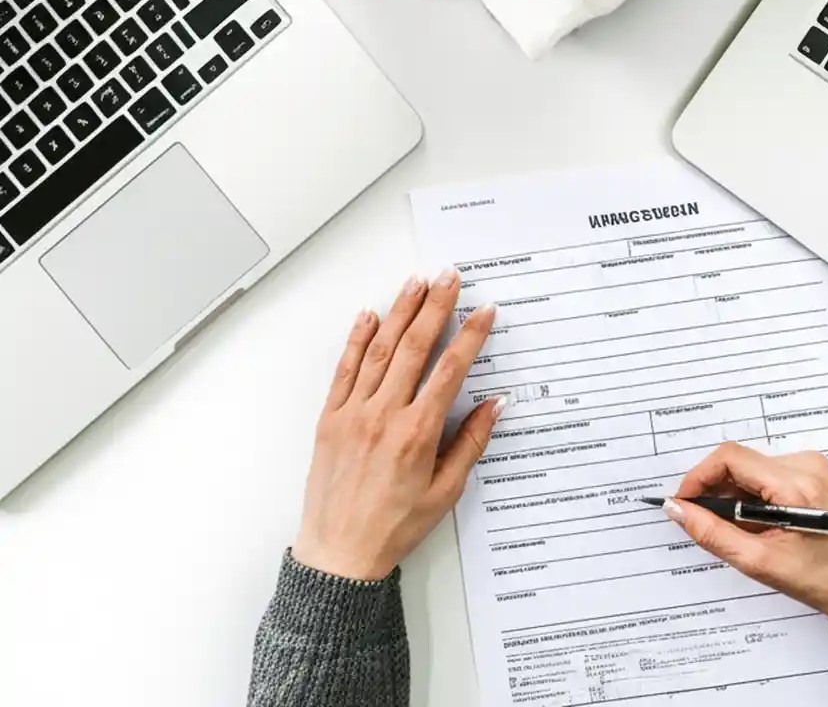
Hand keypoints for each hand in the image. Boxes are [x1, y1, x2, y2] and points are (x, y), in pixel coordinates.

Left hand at [292, 271, 503, 580]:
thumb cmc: (394, 527)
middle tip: (449, 278)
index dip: (470, 336)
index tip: (485, 313)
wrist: (340, 553)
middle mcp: (384, 415)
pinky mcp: (330, 418)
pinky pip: (345, 369)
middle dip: (435, 307)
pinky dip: (356, 339)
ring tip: (415, 283)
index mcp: (418, 433)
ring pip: (379, 349)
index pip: (450, 370)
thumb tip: (492, 406)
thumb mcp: (446, 492)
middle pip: (414, 347)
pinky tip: (370, 315)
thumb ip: (470, 443)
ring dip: (400, 312)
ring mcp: (353, 413)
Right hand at [666, 443, 827, 622]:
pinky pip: (771, 473)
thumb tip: (677, 510)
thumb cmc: (821, 579)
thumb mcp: (760, 562)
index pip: (731, 458)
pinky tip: (760, 522)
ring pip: (753, 467)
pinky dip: (755, 494)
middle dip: (716, 490)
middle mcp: (807, 465)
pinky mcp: (816, 471)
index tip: (684, 503)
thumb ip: (713, 533)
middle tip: (708, 523)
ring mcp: (814, 465)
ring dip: (735, 494)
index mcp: (796, 486)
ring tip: (742, 529)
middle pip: (741, 461)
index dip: (699, 477)